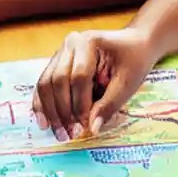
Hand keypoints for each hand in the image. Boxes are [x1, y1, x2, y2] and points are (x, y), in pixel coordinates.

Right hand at [33, 29, 157, 140]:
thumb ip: (110, 104)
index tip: (86, 126)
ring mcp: (60, 53)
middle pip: (57, 81)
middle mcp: (69, 44)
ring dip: (50, 112)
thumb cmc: (134, 60)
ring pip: (45, 84)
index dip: (81, 104)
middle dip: (63, 111)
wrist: (134, 44)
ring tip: (60, 134)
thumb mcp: (129, 82)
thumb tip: (92, 128)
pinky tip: (45, 123)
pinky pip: (44, 86)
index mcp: (88, 42)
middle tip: (71, 134)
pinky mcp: (56, 64)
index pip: (79, 77)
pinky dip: (43, 105)